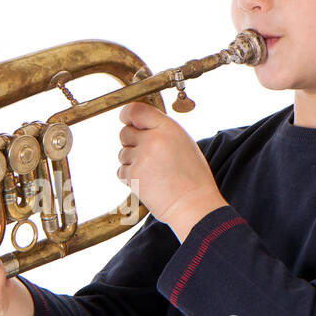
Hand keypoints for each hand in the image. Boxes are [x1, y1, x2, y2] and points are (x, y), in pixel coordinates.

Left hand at [117, 101, 226, 239]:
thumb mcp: (184, 144)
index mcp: (168, 128)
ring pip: (122, 154)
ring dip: (132, 162)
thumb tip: (140, 126)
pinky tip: (148, 182)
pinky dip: (130, 177)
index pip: (137, 110)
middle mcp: (153, 139)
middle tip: (146, 155)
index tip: (126, 119)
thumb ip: (162, 132)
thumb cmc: (193, 178)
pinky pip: (121, 171)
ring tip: (153, 173)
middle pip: (125, 132)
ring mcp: (142, 157)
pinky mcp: (134, 175)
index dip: (127, 115)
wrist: (193, 205)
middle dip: (131, 142)